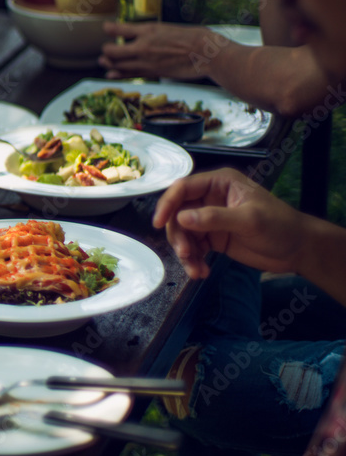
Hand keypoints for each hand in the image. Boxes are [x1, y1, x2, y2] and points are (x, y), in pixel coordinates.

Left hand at [99, 22, 218, 79]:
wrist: (206, 52)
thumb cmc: (194, 37)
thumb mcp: (170, 28)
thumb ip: (154, 32)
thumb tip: (144, 34)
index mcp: (149, 29)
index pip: (121, 29)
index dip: (110, 29)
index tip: (105, 28)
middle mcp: (143, 45)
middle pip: (113, 51)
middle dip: (107, 51)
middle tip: (105, 50)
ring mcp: (146, 61)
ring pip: (118, 65)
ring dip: (108, 64)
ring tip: (103, 62)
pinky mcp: (152, 72)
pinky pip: (130, 75)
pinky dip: (118, 75)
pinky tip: (110, 75)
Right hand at [152, 168, 305, 277]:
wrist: (298, 250)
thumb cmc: (279, 226)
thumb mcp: (248, 220)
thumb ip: (214, 218)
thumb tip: (181, 218)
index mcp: (219, 183)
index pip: (183, 189)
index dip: (167, 204)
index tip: (158, 224)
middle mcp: (210, 198)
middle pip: (178, 214)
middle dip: (179, 236)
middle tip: (186, 254)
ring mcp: (211, 219)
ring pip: (183, 234)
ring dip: (186, 253)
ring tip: (197, 270)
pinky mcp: (213, 238)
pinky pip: (193, 248)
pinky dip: (193, 261)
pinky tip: (201, 272)